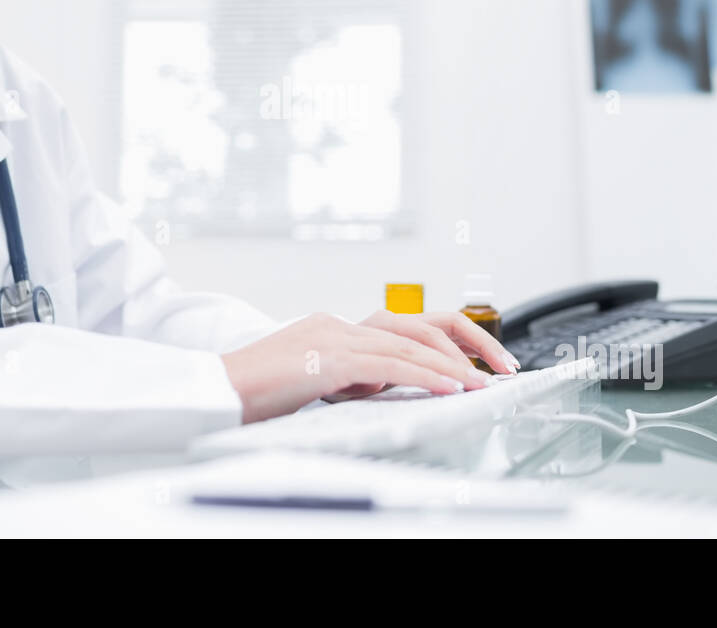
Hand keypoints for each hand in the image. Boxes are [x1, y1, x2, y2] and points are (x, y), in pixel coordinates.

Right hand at [220, 312, 520, 423]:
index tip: (481, 362)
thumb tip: (388, 389)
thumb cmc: (256, 394)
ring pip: (410, 343)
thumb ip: (351, 380)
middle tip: (503, 367)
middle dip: (470, 342)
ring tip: (486, 382)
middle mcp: (341, 324)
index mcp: (338, 327)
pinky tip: (451, 389)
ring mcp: (334, 337)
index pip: (408, 326)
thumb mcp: (315, 384)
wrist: (214, 392)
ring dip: (455, 364)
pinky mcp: (328, 359)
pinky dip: (426, 377)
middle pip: (420, 323)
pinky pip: (389, 366)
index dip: (451, 341)